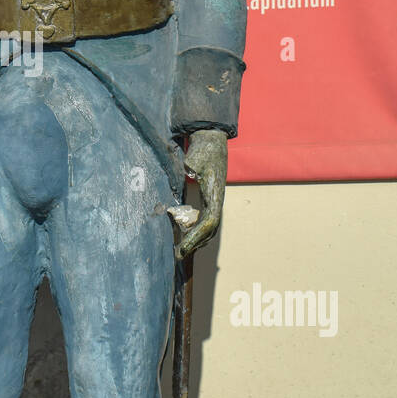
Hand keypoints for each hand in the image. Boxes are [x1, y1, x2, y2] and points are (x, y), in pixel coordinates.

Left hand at [173, 129, 227, 259]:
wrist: (212, 143)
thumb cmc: (203, 151)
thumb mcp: (193, 160)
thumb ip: (187, 170)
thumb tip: (182, 177)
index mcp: (214, 193)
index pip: (209, 221)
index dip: (197, 236)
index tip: (183, 246)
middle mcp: (218, 200)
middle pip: (210, 229)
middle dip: (195, 243)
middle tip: (178, 254)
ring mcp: (216, 200)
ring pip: (211, 227)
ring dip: (198, 240)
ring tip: (182, 250)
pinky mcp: (211, 199)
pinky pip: (207, 220)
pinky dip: (198, 231)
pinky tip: (186, 236)